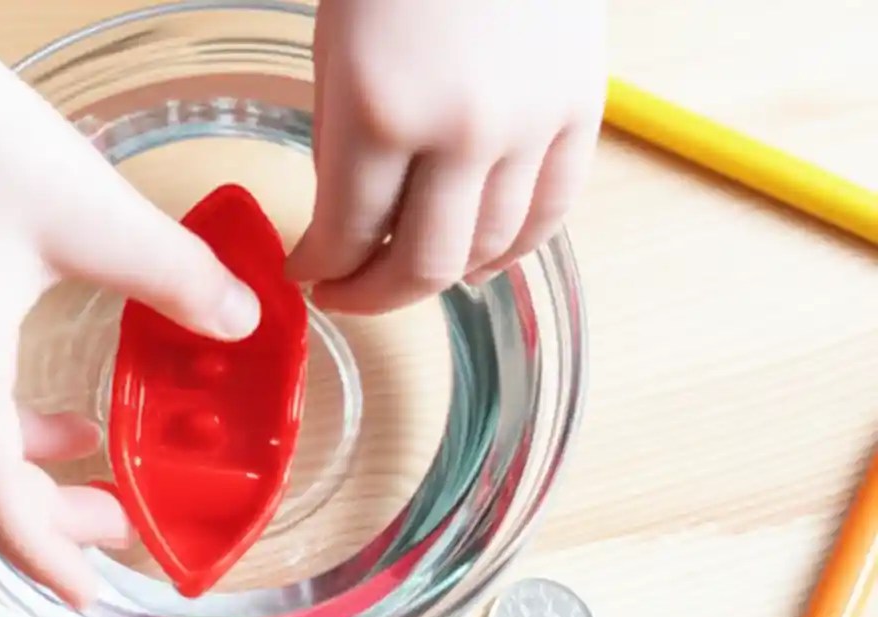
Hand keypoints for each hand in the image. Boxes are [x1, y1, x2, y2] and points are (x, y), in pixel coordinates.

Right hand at [0, 4, 260, 607]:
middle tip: (117, 522)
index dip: (44, 551)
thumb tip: (241, 322)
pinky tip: (55, 407)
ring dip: (24, 472)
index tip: (88, 590)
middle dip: (46, 517)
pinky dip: (3, 425)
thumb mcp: (99, 219)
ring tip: (92, 466)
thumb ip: (179, 279)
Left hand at [287, 0, 606, 312]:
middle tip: (349, 296)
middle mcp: (459, 132)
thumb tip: (351, 219)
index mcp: (378, 110)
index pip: (345, 232)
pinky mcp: (580, 113)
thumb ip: (343, 140)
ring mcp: (529, 126)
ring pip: (488, 249)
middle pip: (421, 263)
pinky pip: (551, 213)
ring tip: (411, 277)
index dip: (321, 269)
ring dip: (442, 279)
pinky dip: (514, 250)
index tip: (308, 274)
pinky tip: (482, 262)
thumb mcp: (336, 48)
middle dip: (373, 296)